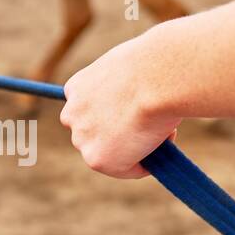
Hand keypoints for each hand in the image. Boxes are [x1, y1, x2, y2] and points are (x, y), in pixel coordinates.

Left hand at [60, 32, 182, 178]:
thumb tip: (141, 103)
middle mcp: (72, 114)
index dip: (116, 115)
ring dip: (135, 149)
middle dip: (120, 135)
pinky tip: (161, 143)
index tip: (136, 114)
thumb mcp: (133, 68)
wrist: (156, 77)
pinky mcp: (97, 159)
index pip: (91, 111)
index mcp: (77, 88)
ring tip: (161, 132)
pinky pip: (127, 169)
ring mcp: (82, 138)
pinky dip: (145, 164)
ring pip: (111, 153)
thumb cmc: (154, 64)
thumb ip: (127, 87)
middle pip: (97, 134)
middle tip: (150, 128)